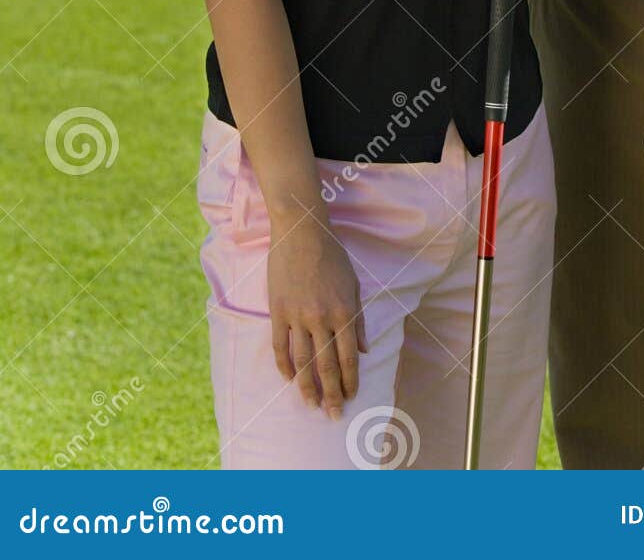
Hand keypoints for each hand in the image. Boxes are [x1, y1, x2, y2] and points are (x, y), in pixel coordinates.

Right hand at [268, 216, 366, 420]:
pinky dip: (283, 365)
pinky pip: (280, 345)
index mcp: (344, 311)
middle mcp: (322, 317)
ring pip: (302, 361)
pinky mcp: (278, 310)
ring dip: (307, 387)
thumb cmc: (332, 255)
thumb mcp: (353, 284)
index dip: (350, 381)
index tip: (350, 398)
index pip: (348, 357)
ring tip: (310, 404)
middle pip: (326, 365)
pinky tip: (288, 379)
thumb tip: (363, 350)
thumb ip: (358, 319)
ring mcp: (298, 315)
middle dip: (331, 393)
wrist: (302, 231)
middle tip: (332, 414)